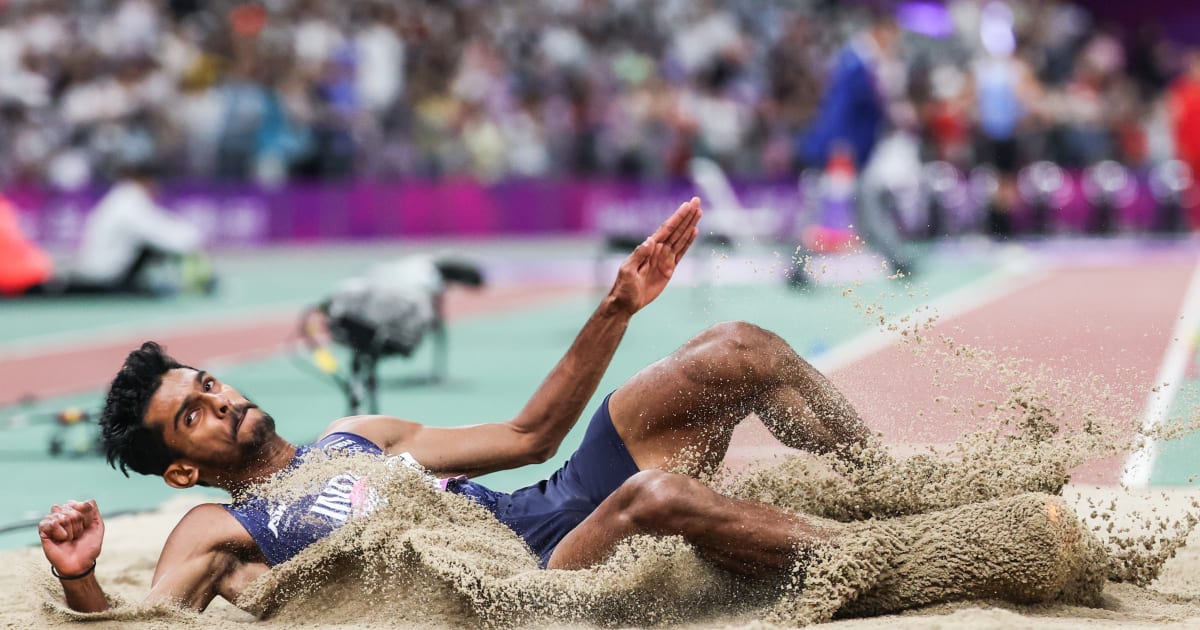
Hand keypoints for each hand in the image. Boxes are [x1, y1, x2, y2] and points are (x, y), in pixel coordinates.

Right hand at [39, 500, 103, 576]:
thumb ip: (94, 511)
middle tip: (77, 536)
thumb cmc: (88, 547)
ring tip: (69, 538)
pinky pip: (51, 522)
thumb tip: (87, 500)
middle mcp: (64, 513)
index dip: (88, 518)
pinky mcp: (43, 529)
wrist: (79, 564)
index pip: (85, 504)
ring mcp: (53, 520)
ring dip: (70, 531)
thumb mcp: (97, 527)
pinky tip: (60, 539)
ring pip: (63, 516)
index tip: (88, 528)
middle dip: (79, 525)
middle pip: (74, 510)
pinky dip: (59, 532)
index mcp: (77, 511)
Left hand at [608, 197, 701, 313]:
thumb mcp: (628, 271)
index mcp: (648, 248)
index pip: (666, 229)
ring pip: (680, 238)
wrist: (626, 302)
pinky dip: (688, 242)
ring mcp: (664, 258)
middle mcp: (658, 250)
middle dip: (686, 216)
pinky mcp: (668, 269)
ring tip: (699, 212)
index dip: (677, 217)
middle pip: (676, 230)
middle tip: (697, 201)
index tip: (687, 205)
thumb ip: (639, 256)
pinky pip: (681, 253)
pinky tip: (694, 232)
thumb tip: (650, 241)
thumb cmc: (623, 287)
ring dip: (689, 225)